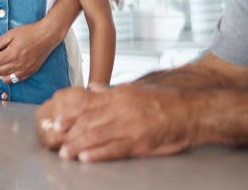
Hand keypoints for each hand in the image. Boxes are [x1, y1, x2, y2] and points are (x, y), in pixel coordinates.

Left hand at [0, 20, 58, 83]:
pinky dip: (10, 76)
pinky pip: (15, 80)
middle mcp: (18, 65)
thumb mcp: (10, 34)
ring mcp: (24, 70)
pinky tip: (10, 68)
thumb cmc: (29, 33)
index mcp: (12, 54)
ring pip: (5, 79)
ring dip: (0, 72)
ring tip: (3, 63)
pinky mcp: (30, 72)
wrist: (46, 36)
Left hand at [35, 85, 195, 161]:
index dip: (71, 114)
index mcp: (119, 96)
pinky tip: (86, 158)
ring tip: (66, 153)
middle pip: (89, 121)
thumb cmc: (164, 101)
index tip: (57, 121)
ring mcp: (130, 127)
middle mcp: (122, 110)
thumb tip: (93, 89)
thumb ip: (112, 92)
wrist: (191, 112)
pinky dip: (99, 154)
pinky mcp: (140, 143)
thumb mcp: (136, 90)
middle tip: (56, 141)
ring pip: (98, 136)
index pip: (88, 104)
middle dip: (71, 132)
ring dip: (79, 145)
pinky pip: (115, 149)